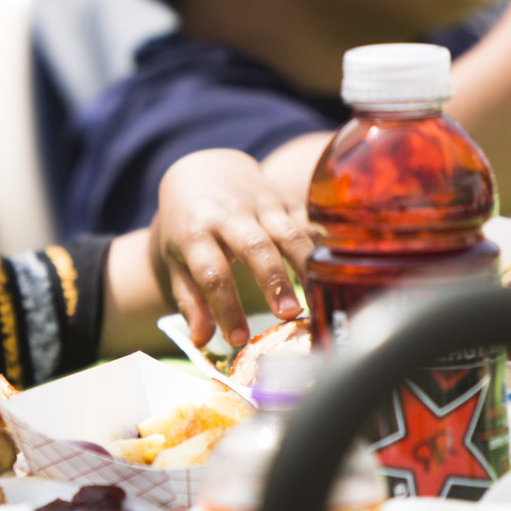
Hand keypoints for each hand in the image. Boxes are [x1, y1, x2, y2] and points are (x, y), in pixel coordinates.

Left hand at [148, 149, 319, 350]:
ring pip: (289, 232)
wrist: (203, 169)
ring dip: (305, 266)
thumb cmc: (188, 224)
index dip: (226, 307)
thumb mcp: (176, 259)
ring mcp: (260, 203)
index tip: (239, 339)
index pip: (212, 273)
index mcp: (195, 231)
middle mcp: (229, 214)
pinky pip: (308, 222)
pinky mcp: (285, 198)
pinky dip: (322, 247)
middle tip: (288, 314)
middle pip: (255, 247)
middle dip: (273, 280)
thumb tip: (201, 340)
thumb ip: (190, 300)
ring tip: (317, 299)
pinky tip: (334, 273)